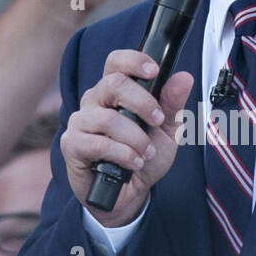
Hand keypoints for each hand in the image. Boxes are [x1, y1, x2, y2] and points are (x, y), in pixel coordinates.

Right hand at [61, 50, 193, 226]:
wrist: (129, 194)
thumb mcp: (167, 131)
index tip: (154, 71)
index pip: (116, 62)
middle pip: (113, 84)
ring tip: (146, 153)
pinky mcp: (72, 145)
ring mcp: (80, 122)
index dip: (133, 61)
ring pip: (108, 119)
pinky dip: (122, 154)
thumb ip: (173, 104)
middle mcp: (94, 101)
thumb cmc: (143, 157)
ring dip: (135, 138)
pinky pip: (97, 143)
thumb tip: (184, 77)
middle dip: (143, 103)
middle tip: (158, 122)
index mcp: (115, 91)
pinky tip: (132, 163)